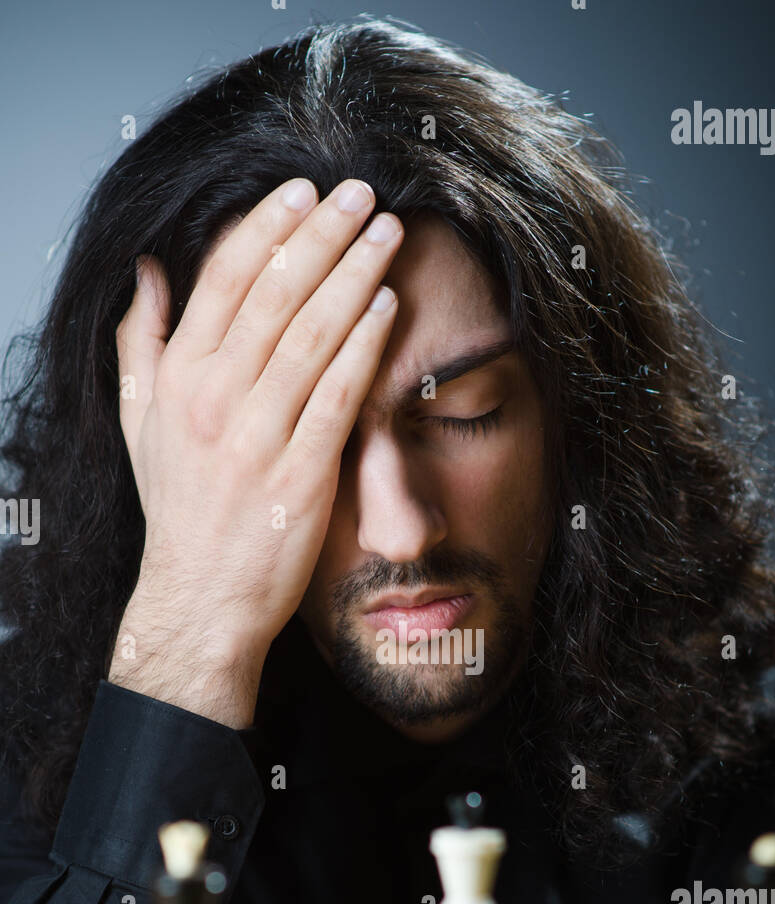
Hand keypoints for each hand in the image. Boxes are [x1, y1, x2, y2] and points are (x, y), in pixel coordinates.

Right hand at [110, 177, 401, 722]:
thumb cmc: (179, 509)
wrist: (201, 598)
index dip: (267, 227)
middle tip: (363, 193)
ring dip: (354, 274)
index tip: (304, 191)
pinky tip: (389, 306)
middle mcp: (214, 398)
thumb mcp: (140, 422)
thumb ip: (141, 342)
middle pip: (277, 293)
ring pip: (313, 334)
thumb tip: (150, 271)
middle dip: (324, 233)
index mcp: (177, 377)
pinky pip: (339, 395)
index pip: (224, 279)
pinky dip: (366, 345)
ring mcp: (258, 436)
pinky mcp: (301, 474)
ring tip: (386, 233)